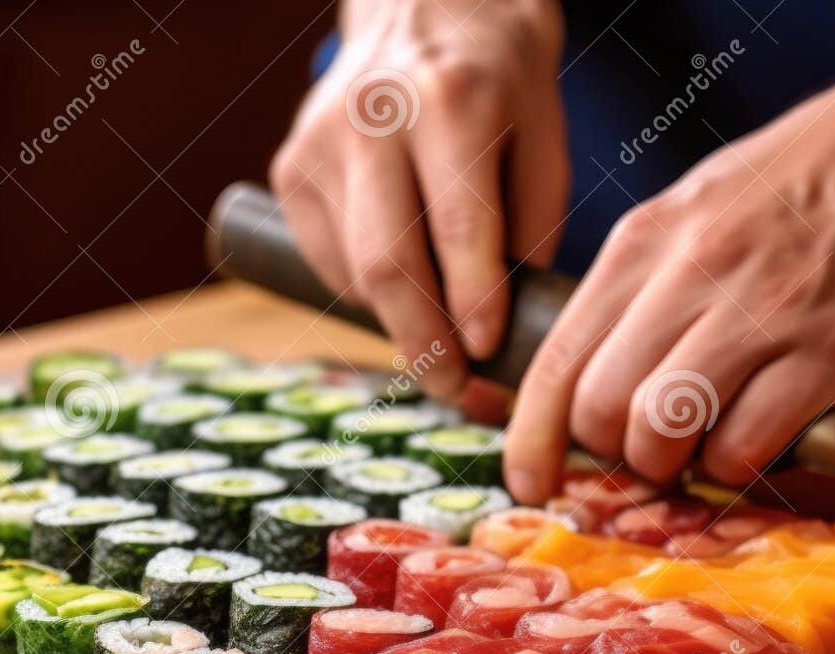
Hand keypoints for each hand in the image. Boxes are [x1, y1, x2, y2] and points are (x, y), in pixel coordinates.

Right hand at [270, 0, 568, 400]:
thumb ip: (532, 225)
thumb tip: (510, 331)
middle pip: (389, 265)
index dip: (473, 307)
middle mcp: (373, 117)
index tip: (490, 361)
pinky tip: (406, 297)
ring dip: (400, 330)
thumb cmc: (501, 75)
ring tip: (446, 357)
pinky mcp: (290, 166)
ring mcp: (320, 141)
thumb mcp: (544, 133)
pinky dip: (366, 298)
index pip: (459, 227)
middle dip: (427, 348)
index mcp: (451, 99)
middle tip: (462, 396)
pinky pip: (328, 262)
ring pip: (354, 274)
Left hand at [503, 71, 834, 501]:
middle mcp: (689, 275)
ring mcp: (758, 314)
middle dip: (612, 454)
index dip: (530, 440)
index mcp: (644, 242)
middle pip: (599, 408)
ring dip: (670, 464)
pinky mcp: (823, 351)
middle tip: (646, 452)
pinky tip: (752, 439)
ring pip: (661, 430)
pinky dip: (734, 463)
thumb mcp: (690, 211)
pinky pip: (743, 444)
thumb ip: (637, 287)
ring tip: (698, 449)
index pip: (557, 362)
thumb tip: (589, 374)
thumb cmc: (795, 186)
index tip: (530, 481)